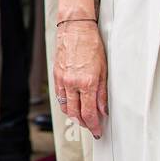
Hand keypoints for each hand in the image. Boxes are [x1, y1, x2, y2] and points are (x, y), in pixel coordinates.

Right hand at [54, 19, 106, 137]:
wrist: (75, 29)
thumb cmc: (91, 45)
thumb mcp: (104, 70)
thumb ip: (102, 93)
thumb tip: (103, 109)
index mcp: (86, 83)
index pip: (88, 113)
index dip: (93, 125)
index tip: (97, 130)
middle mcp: (72, 83)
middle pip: (75, 113)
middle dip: (83, 123)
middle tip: (91, 126)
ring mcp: (62, 79)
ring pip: (65, 106)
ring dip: (73, 115)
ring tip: (82, 117)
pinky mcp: (56, 75)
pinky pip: (59, 96)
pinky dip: (66, 103)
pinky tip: (72, 104)